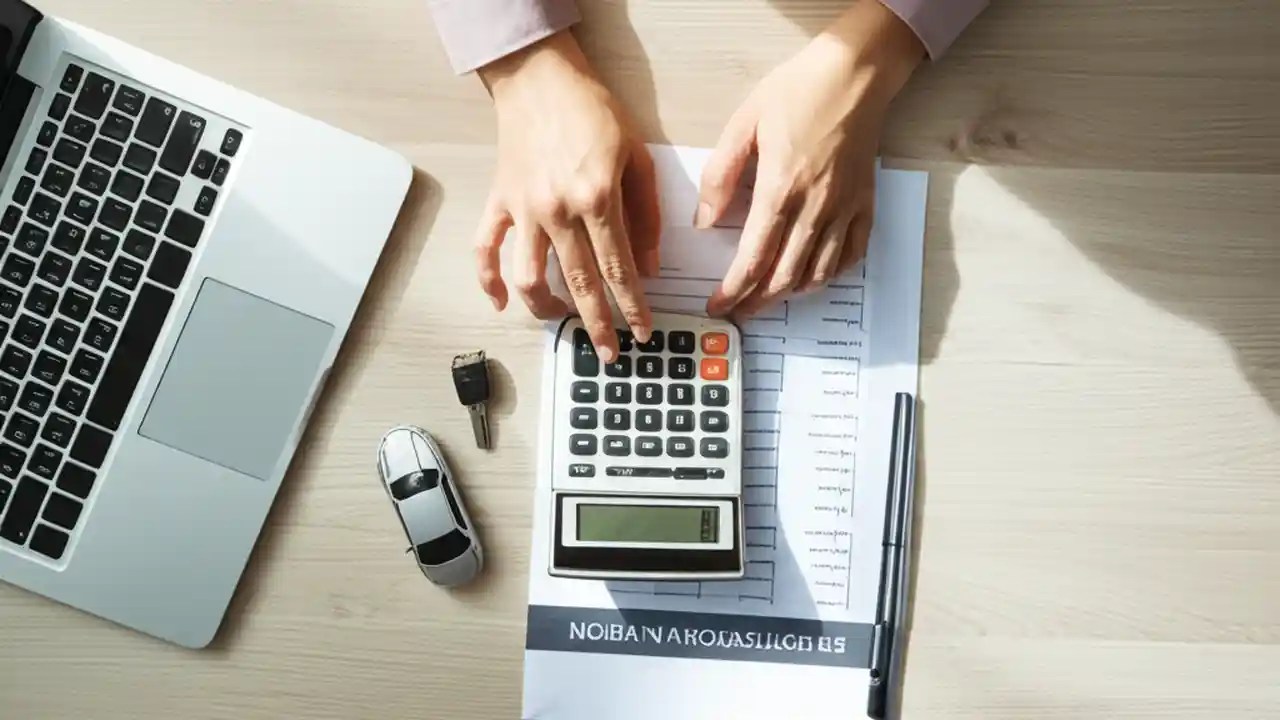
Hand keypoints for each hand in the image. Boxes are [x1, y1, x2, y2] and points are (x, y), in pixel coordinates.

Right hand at [474, 31, 660, 362]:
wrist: (539, 79)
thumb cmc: (593, 111)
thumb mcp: (636, 156)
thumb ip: (646, 214)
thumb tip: (649, 265)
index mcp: (597, 199)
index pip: (619, 269)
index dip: (632, 306)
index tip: (641, 332)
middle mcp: (558, 211)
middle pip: (579, 283)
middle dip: (597, 324)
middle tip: (609, 352)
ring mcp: (524, 210)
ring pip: (530, 277)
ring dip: (546, 308)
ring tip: (563, 320)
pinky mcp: (499, 203)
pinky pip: (486, 250)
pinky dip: (489, 281)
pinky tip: (503, 303)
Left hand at [695, 0, 924, 318]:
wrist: (854, 72)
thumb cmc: (798, 90)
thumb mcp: (743, 124)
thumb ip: (720, 176)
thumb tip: (705, 221)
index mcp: (780, 190)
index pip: (753, 260)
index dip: (732, 291)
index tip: (716, 305)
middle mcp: (815, 208)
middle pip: (784, 277)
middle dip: (756, 302)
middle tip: (736, 311)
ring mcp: (844, 209)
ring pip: (818, 273)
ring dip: (789, 294)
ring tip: (767, 298)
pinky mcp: (864, 203)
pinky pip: (851, 255)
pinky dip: (830, 275)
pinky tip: (811, 276)